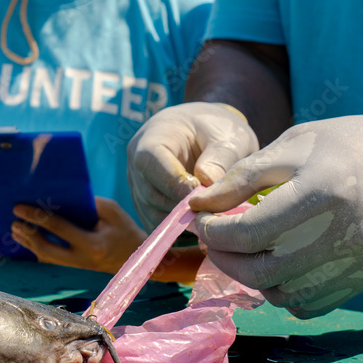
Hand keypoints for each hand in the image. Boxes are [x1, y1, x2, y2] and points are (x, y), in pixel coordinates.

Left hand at [11, 198, 148, 274]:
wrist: (139, 260)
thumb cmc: (125, 231)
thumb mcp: (112, 211)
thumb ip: (88, 204)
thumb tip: (62, 197)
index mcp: (92, 244)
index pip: (58, 228)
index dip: (37, 217)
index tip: (19, 208)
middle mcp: (82, 260)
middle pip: (46, 250)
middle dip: (28, 235)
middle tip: (14, 222)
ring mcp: (78, 268)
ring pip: (46, 259)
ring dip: (29, 244)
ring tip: (15, 230)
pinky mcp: (76, 270)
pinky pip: (52, 262)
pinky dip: (38, 251)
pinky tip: (27, 241)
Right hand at [127, 102, 259, 229]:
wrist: (206, 134)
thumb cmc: (216, 130)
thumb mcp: (227, 137)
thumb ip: (220, 158)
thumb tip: (207, 184)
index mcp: (150, 140)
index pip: (151, 164)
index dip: (177, 184)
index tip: (207, 197)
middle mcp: (135, 167)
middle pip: (152, 195)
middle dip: (184, 208)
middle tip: (217, 214)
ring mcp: (138, 190)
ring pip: (154, 216)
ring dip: (184, 223)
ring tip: (214, 219)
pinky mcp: (146, 208)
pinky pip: (159, 228)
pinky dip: (181, 232)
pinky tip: (205, 225)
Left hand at [190, 108, 362, 317]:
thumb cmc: (348, 143)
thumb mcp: (293, 144)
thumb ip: (242, 177)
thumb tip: (199, 206)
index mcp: (321, 192)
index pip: (250, 231)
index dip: (214, 231)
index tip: (203, 221)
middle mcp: (342, 234)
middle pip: (262, 271)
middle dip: (226, 259)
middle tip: (215, 240)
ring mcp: (357, 263)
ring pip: (283, 295)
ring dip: (252, 278)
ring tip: (245, 251)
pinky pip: (310, 305)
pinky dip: (283, 292)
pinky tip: (278, 265)